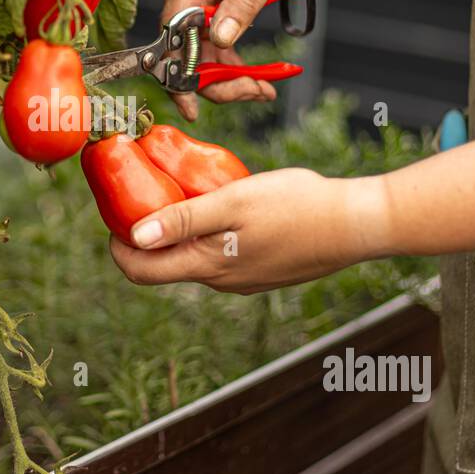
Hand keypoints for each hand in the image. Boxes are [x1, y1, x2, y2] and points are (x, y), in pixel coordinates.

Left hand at [108, 169, 391, 293]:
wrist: (357, 223)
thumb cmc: (297, 206)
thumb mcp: (233, 201)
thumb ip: (183, 219)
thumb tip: (135, 236)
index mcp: (207, 267)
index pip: (141, 272)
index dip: (118, 245)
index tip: (117, 210)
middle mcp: (221, 282)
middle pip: (165, 265)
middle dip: (147, 234)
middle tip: (148, 192)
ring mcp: (243, 281)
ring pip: (195, 259)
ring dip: (181, 231)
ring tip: (186, 191)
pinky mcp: (262, 272)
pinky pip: (221, 257)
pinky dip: (210, 235)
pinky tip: (225, 204)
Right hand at [162, 0, 309, 120]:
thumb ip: (241, 5)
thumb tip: (220, 40)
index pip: (172, 39)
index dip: (180, 76)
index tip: (195, 107)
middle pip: (186, 55)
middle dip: (218, 82)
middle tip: (258, 91)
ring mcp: (195, 3)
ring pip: (202, 57)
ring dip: (230, 78)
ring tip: (266, 87)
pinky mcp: (210, 9)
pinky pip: (214, 47)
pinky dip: (234, 65)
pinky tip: (260, 77)